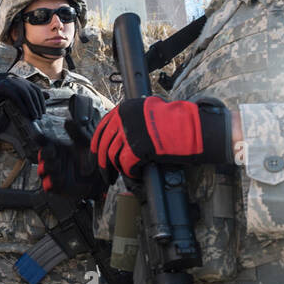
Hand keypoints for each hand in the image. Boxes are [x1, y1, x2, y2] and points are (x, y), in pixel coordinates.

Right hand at [0, 74, 46, 128]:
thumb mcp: (17, 99)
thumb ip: (31, 97)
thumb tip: (49, 96)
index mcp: (20, 81)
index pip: (35, 89)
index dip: (41, 100)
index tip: (43, 112)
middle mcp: (15, 79)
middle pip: (32, 91)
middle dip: (37, 105)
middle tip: (39, 116)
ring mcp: (9, 81)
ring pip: (25, 93)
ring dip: (31, 106)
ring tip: (34, 116)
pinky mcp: (3, 86)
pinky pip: (16, 96)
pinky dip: (22, 105)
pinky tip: (25, 113)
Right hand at [37, 115, 104, 201]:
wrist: (101, 177)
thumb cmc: (92, 160)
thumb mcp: (84, 144)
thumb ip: (76, 133)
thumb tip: (68, 122)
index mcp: (58, 149)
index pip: (44, 143)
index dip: (40, 139)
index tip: (38, 136)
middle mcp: (54, 161)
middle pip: (42, 156)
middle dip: (45, 154)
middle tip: (53, 152)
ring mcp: (54, 174)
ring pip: (42, 170)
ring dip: (47, 167)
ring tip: (57, 165)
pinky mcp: (58, 188)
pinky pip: (47, 186)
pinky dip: (51, 182)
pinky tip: (59, 178)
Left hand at [91, 97, 231, 178]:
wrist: (187, 128)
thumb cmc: (173, 120)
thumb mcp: (148, 110)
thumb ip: (131, 117)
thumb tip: (119, 130)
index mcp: (124, 109)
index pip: (102, 128)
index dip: (97, 144)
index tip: (96, 153)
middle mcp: (123, 120)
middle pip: (105, 145)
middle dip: (103, 162)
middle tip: (105, 173)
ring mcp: (129, 134)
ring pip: (114, 157)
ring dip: (117, 168)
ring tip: (122, 174)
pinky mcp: (136, 149)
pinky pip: (126, 165)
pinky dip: (130, 172)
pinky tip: (135, 174)